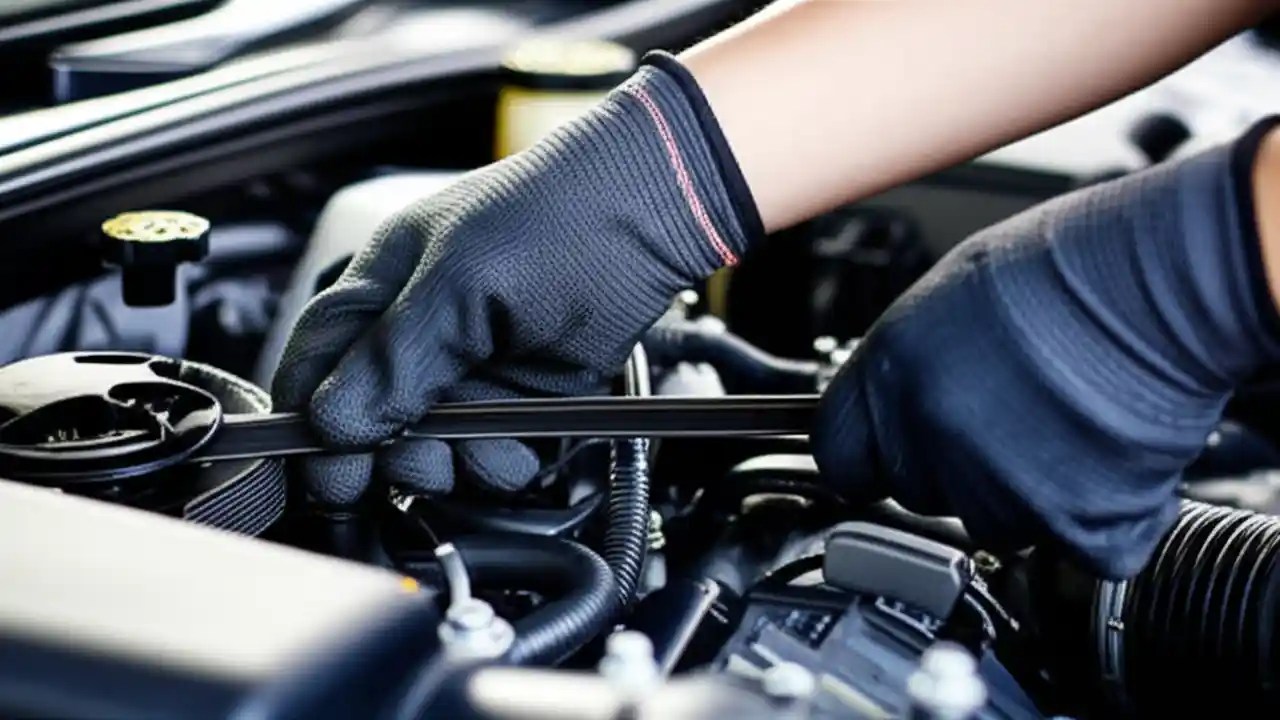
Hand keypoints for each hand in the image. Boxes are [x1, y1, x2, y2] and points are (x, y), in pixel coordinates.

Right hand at [272, 56, 758, 504]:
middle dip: (387, 453)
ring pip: (428, 449)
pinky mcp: (519, 397)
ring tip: (478, 446)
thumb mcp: (460, 283)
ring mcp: (469, 369)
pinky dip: (498, 464)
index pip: (315, 365)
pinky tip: (515, 446)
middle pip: (367, 422)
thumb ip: (394, 358)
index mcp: (382, 287)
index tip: (323, 468)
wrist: (653, 218)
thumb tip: (331, 422)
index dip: (309, 421)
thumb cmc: (555, 217)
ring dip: (449, 466)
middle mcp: (418, 334)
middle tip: (412, 461)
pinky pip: (487, 455)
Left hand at [812, 119, 1279, 578]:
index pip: (840, 456)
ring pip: (993, 524)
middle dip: (956, 469)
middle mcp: (932, 433)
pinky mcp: (1072, 521)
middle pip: (916, 494)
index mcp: (893, 372)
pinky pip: (1075, 546)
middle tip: (1013, 418)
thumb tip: (898, 403)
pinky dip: (1100, 517)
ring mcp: (998, 484)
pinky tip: (1109, 456)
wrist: (1166, 280)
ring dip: (1027, 494)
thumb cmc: (1075, 264)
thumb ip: (911, 368)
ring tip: (1067, 424)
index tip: (890, 456)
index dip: (871, 458)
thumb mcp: (949, 295)